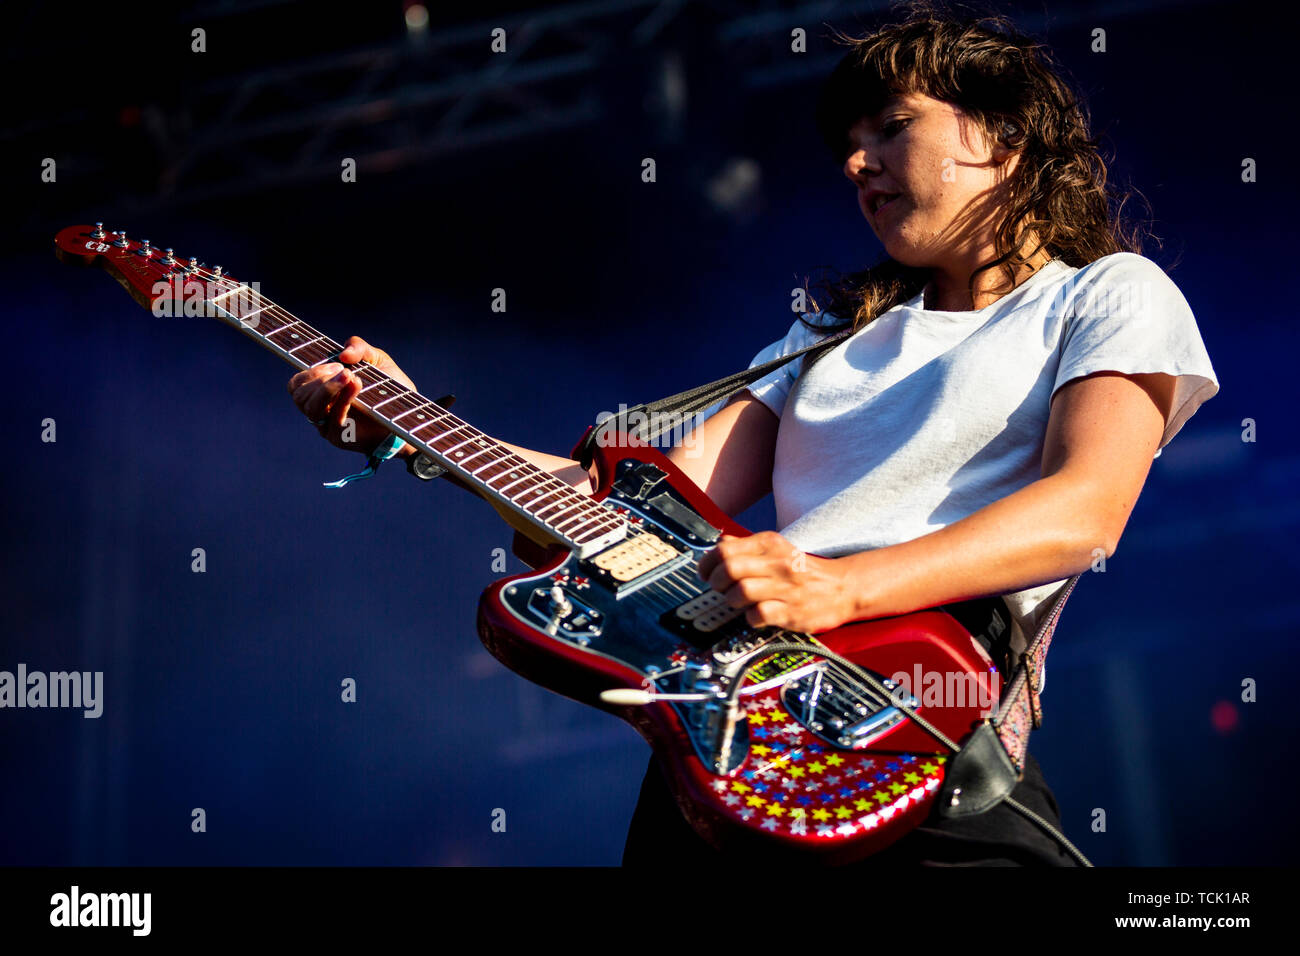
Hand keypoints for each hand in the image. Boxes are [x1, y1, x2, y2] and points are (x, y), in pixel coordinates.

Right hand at [286, 335, 417, 454]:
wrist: (410, 415)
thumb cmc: (390, 389)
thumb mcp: (377, 360)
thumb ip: (359, 348)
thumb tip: (344, 354)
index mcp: (321, 391)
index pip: (296, 385)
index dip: (307, 372)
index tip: (334, 364)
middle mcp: (321, 410)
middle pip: (299, 396)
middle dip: (318, 378)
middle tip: (344, 370)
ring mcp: (329, 426)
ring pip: (311, 408)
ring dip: (327, 388)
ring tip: (351, 376)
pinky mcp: (342, 438)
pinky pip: (334, 419)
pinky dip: (344, 399)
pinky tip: (357, 385)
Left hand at [696, 531, 860, 632]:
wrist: (843, 588)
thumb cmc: (804, 570)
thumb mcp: (777, 549)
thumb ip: (748, 547)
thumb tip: (720, 543)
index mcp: (770, 544)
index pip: (725, 550)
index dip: (707, 564)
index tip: (705, 573)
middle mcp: (777, 563)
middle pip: (729, 570)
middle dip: (716, 583)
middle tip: (721, 589)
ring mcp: (785, 588)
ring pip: (740, 592)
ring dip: (732, 601)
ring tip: (739, 602)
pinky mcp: (791, 611)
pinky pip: (757, 615)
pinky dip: (750, 618)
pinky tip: (756, 615)